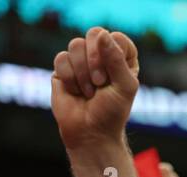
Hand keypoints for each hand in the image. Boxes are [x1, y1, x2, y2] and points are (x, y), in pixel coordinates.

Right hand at [51, 27, 139, 152]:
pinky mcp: (62, 69)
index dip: (111, 53)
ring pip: (75, 45)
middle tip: (100, 83)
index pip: (116, 37)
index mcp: (122, 58)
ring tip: (88, 92)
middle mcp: (101, 55)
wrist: (90, 133)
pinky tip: (75, 92)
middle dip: (95, 60)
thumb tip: (101, 34)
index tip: (112, 76)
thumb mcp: (124, 87)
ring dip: (83, 73)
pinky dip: (69, 78)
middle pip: (94, 34)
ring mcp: (81, 61)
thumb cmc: (111, 113)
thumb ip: (116, 59)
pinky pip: (61, 59)